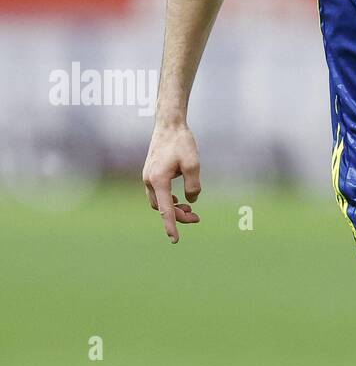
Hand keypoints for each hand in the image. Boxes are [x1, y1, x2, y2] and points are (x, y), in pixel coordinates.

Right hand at [142, 122, 201, 242]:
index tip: (175, 240)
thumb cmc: (182, 143)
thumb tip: (191, 201)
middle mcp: (149, 180)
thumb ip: (193, 186)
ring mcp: (147, 177)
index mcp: (158, 180)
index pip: (165, 210)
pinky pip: (158, 194)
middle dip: (178, 216)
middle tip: (197, 218)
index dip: (171, 226)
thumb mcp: (193, 164)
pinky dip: (169, 200)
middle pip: (162, 208)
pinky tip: (180, 200)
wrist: (169, 125)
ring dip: (174, 208)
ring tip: (191, 211)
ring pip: (159, 202)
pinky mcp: (150, 174)